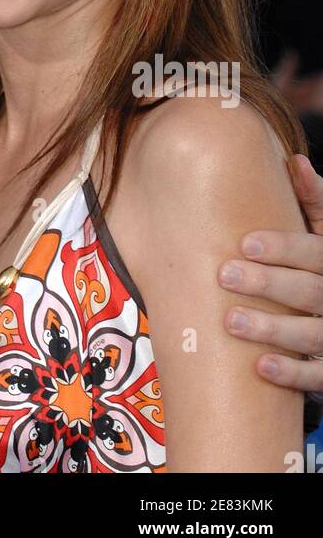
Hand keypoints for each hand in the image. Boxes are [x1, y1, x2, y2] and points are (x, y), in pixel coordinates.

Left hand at [219, 154, 322, 393]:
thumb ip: (315, 201)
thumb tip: (295, 160)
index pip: (316, 253)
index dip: (284, 248)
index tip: (246, 243)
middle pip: (309, 292)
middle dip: (268, 284)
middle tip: (225, 274)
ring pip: (312, 335)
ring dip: (271, 329)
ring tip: (231, 321)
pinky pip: (319, 377)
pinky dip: (292, 373)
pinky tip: (260, 366)